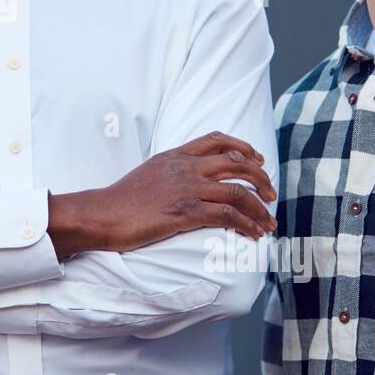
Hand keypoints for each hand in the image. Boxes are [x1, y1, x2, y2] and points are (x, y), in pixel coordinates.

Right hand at [48, 130, 276, 257]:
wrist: (103, 214)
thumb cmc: (122, 199)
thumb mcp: (150, 172)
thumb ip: (173, 170)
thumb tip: (190, 178)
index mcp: (176, 156)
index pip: (216, 141)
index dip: (243, 148)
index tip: (258, 160)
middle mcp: (185, 168)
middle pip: (236, 164)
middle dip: (261, 178)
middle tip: (271, 193)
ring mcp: (187, 189)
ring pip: (238, 192)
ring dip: (260, 208)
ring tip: (270, 221)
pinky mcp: (186, 212)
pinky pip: (227, 215)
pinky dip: (247, 224)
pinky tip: (254, 233)